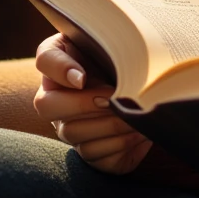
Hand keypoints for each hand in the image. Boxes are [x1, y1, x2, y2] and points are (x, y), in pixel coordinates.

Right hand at [33, 32, 152, 175]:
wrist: (152, 89)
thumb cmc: (134, 61)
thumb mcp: (122, 42)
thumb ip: (111, 39)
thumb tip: (94, 69)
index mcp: (64, 63)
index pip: (46, 59)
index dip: (60, 69)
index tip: (83, 77)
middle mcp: (57, 99)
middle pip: (47, 105)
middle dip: (84, 104)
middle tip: (116, 99)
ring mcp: (70, 128)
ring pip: (73, 134)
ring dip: (109, 125)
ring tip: (137, 115)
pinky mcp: (92, 153)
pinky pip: (96, 158)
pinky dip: (121, 146)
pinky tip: (141, 132)